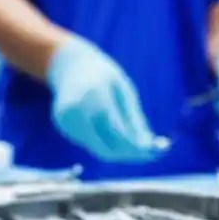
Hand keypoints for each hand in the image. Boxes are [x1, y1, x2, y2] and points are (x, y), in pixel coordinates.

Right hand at [46, 35, 161, 162]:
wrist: (72, 64)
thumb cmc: (104, 76)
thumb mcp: (125, 92)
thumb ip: (136, 121)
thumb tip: (153, 149)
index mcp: (94, 96)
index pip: (116, 132)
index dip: (135, 147)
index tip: (155, 153)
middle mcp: (75, 110)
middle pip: (104, 147)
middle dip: (128, 154)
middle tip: (150, 154)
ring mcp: (65, 119)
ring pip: (97, 148)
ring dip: (118, 150)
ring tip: (133, 140)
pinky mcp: (63, 125)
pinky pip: (89, 142)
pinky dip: (104, 142)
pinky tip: (109, 128)